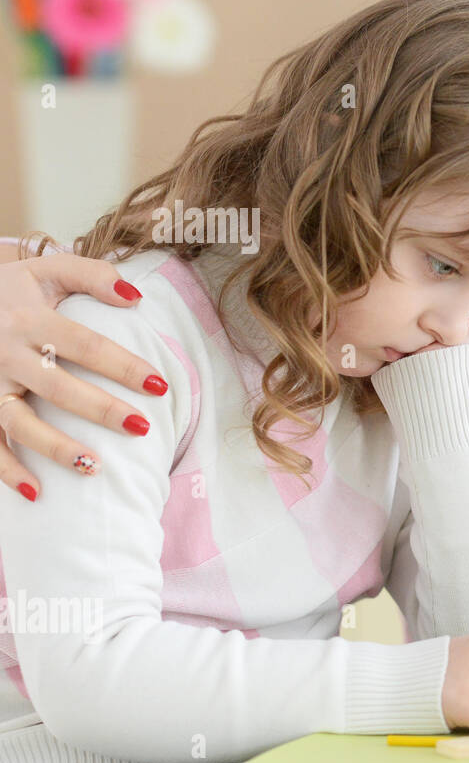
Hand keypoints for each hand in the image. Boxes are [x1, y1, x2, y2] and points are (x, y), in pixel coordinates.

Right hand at [0, 249, 166, 498]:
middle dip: (100, 409)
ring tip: (95, 466)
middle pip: (56, 387)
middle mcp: (5, 353)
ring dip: (55, 447)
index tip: (159, 384)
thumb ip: (92, 275)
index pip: (84, 345)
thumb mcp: (47, 269)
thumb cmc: (13, 288)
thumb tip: (136, 296)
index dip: (122, 365)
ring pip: (19, 422)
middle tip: (142, 428)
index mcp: (29, 318)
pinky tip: (36, 494)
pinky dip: (7, 471)